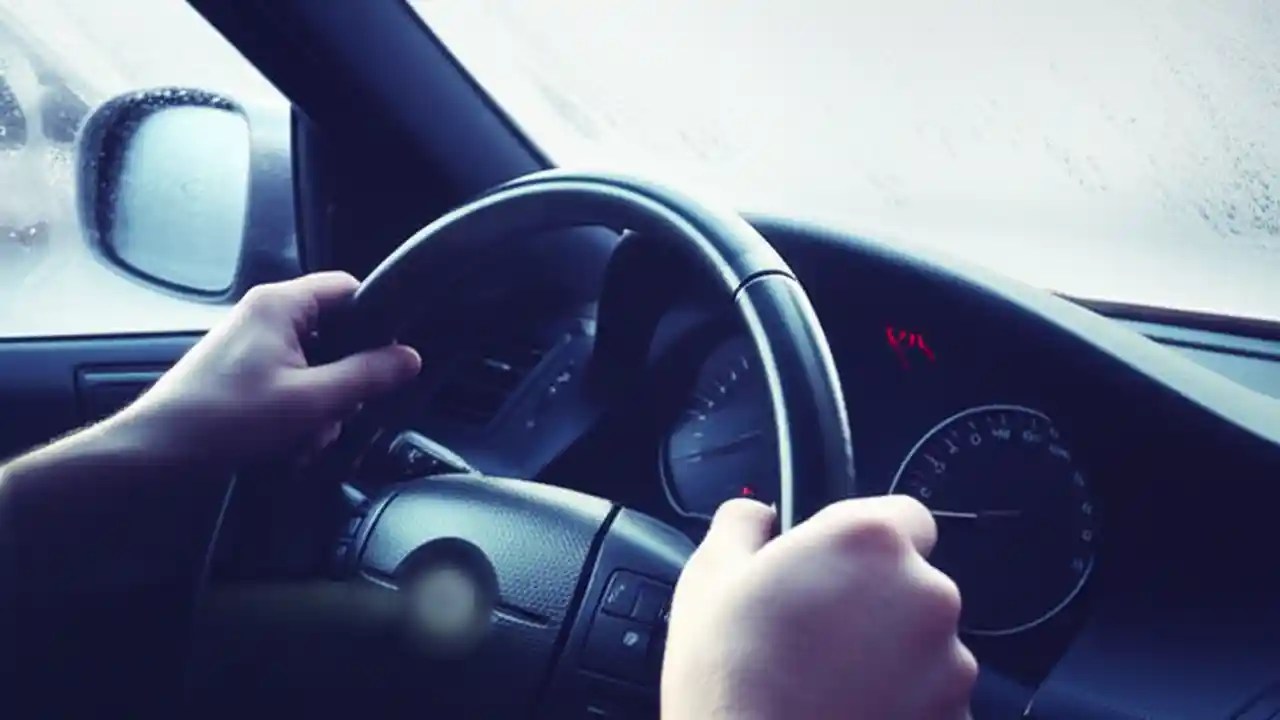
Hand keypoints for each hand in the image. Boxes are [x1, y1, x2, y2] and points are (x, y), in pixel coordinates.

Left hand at [115, 272, 421, 468]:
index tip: (389, 358)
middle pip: (336, 335)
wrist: (157, 454)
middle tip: (337, 411)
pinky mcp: (243, 374)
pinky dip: (297, 414)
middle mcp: (265, 315)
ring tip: (303, 436)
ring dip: (320, 406)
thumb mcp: (312, 401)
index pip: (349, 289)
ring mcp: (252, 345)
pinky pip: (291, 385)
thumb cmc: (226, 420)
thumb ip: (368, 376)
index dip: (377, 320)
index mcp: (280, 304)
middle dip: (344, 380)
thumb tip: (410, 357)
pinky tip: (287, 443)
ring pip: (316, 368)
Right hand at [662, 496, 976, 719]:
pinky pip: (931, 696)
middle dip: (874, 600)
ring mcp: (948, 663)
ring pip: (923, 642)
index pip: (905, 515)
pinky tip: (846, 710)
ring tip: (825, 680)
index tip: (837, 563)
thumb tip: (756, 517)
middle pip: (913, 581)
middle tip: (816, 630)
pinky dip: (900, 701)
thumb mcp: (708, 578)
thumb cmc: (731, 681)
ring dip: (888, 653)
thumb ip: (743, 523)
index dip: (868, 539)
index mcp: (869, 542)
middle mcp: (925, 594)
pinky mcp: (953, 716)